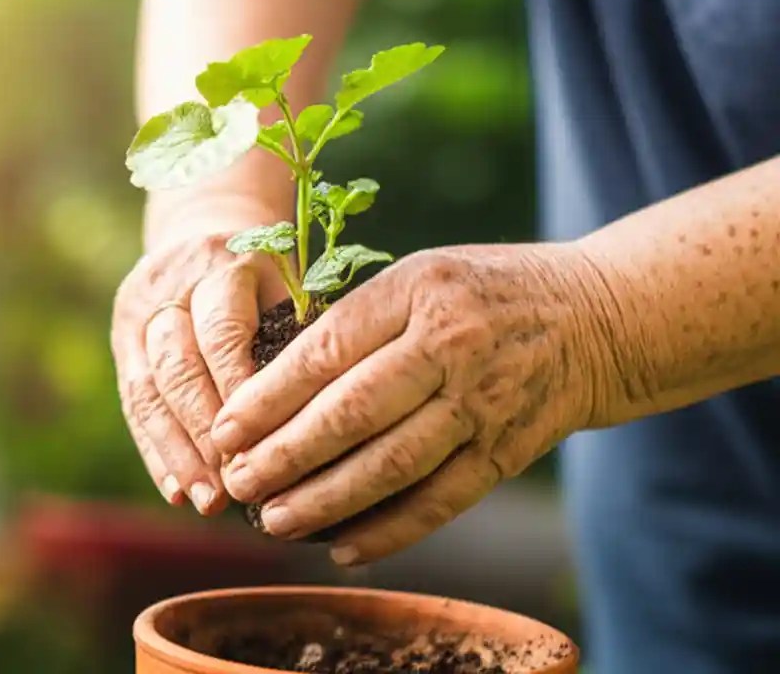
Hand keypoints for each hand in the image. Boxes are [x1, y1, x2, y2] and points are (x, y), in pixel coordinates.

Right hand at [112, 232, 286, 514]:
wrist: (203, 229)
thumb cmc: (268, 275)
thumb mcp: (289, 284)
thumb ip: (295, 338)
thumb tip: (316, 420)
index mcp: (222, 265)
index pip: (222, 334)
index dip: (238, 393)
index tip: (263, 446)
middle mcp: (171, 286)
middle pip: (177, 366)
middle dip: (204, 432)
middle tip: (233, 486)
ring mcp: (138, 312)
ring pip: (147, 390)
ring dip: (177, 452)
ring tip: (206, 501)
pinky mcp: (121, 339)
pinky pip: (132, 403)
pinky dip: (156, 451)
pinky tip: (177, 491)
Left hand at [210, 243, 606, 562]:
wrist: (599, 316)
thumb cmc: (484, 292)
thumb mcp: (421, 274)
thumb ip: (356, 319)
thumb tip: (269, 385)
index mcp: (417, 291)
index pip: (325, 351)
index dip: (267, 398)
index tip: (224, 429)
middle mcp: (451, 345)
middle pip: (351, 412)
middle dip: (283, 455)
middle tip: (236, 481)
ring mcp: (484, 401)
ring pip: (392, 465)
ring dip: (325, 501)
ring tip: (273, 521)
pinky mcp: (508, 450)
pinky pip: (441, 501)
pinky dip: (390, 531)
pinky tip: (343, 548)